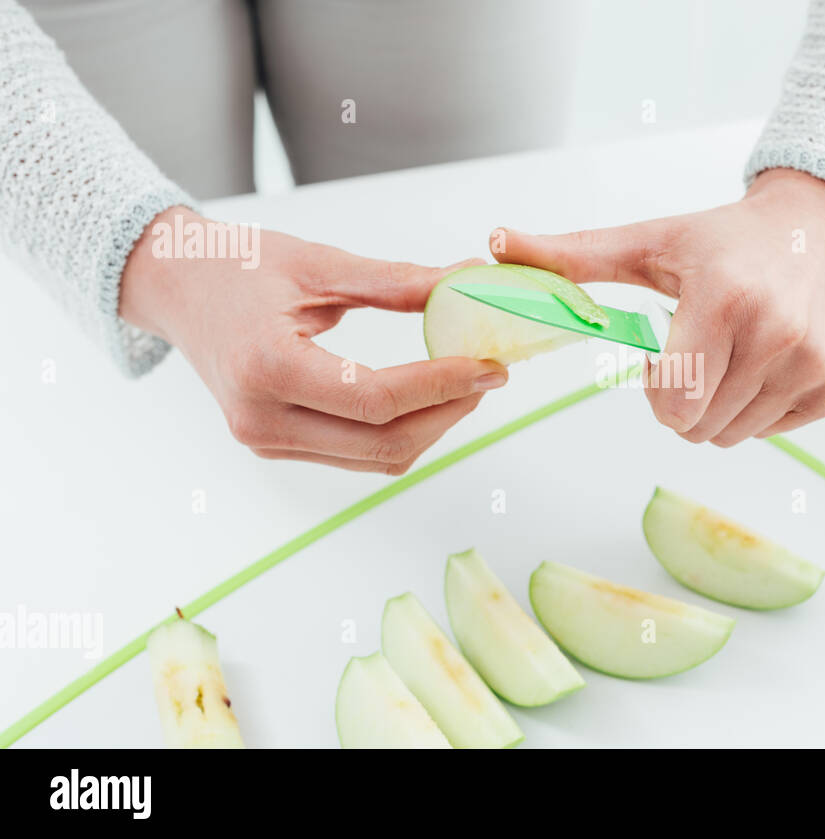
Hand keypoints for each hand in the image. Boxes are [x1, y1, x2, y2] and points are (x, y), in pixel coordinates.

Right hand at [120, 207, 505, 473]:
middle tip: (488, 375)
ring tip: (465, 384)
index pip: (375, 399)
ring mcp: (263, 440)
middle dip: (448, 413)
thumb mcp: (320, 264)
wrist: (174, 286)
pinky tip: (426, 398)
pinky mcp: (273, 445)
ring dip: (430, 428)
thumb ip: (398, 282)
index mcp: (265, 367)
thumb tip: (469, 280)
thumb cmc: (239, 264)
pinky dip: (398, 432)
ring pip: (374, 459)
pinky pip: (354, 455)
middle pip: (382, 443)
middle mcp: (260, 418)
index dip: (442, 386)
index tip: (491, 365)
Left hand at [494, 168, 824, 445]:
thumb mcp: (650, 242)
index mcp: (723, 300)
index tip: (664, 359)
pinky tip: (769, 362)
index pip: (674, 405)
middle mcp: (777, 334)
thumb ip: (574, 255)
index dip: (658, 393)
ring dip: (722, 408)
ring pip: (737, 436)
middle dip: (685, 403)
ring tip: (732, 355)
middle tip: (697, 356)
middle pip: (700, 428)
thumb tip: (498, 241)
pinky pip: (778, 432)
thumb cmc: (729, 239)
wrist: (822, 227)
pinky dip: (764, 408)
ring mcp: (814, 363)